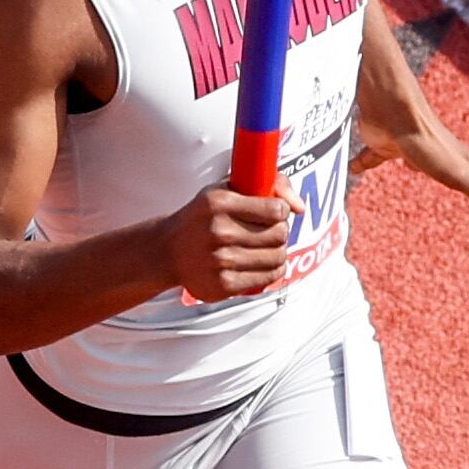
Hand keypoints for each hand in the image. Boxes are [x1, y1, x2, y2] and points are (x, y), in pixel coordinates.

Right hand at [158, 183, 296, 299]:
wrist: (168, 251)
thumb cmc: (204, 216)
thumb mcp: (226, 189)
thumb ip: (270, 184)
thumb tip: (300, 208)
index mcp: (219, 203)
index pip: (276, 209)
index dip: (281, 210)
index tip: (273, 212)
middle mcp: (219, 232)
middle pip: (279, 234)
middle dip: (280, 231)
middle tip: (268, 231)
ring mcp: (221, 260)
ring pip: (277, 257)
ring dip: (277, 252)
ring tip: (264, 247)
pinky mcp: (224, 284)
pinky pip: (268, 277)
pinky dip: (271, 270)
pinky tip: (258, 263)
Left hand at [355, 126, 468, 218]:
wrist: (392, 107)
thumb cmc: (426, 142)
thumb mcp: (460, 177)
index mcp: (458, 158)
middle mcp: (437, 150)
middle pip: (458, 162)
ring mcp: (410, 145)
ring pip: (418, 159)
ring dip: (420, 165)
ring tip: (417, 167)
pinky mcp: (384, 142)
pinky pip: (373, 156)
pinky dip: (365, 162)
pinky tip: (353, 169)